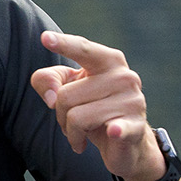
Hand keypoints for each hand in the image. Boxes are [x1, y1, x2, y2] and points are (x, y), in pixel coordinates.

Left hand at [29, 30, 166, 180]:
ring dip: (71, 134)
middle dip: (60, 115)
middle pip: (65, 96)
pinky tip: (112, 131)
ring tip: (82, 136)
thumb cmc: (92, 108)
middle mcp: (124, 76)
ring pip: (76, 118)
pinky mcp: (136, 126)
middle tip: (72, 123)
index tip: (44, 38)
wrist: (124, 142)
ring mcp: (132, 101)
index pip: (82, 50)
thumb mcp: (66, 89)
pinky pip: (115, 128)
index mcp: (108, 61)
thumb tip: (52, 97)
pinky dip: (114, 130)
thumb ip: (48, 81)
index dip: (64, 44)